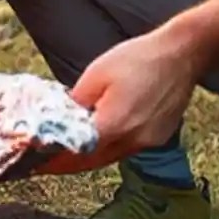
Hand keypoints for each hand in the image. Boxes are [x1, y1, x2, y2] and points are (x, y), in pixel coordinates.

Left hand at [38, 24, 201, 174]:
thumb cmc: (138, 58)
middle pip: (93, 161)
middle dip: (68, 164)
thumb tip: (59, 120)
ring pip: (111, 157)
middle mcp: (134, 139)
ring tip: (68, 152)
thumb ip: (76, 102)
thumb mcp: (95, 74)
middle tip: (47, 162)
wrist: (181, 53)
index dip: (55, 161)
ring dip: (89, 157)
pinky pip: (127, 149)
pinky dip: (108, 148)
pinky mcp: (159, 137)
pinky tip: (98, 138)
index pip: (77, 153)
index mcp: (115, 124)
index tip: (37, 164)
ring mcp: (149, 141)